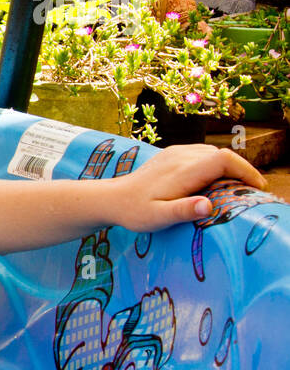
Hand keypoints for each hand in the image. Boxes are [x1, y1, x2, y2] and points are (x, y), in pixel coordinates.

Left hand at [112, 144, 268, 233]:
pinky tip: (213, 184)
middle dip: (240, 173)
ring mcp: (176, 152)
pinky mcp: (172, 154)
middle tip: (248, 195)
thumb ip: (183, 211)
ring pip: (213, 154)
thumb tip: (208, 205)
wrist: (112, 198)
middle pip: (222, 156)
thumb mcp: (157, 217)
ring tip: (234, 191)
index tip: (257, 188)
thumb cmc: (134, 211)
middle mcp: (181, 155)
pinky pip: (202, 155)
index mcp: (182, 170)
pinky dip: (215, 167)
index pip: (223, 159)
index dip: (245, 170)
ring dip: (228, 169)